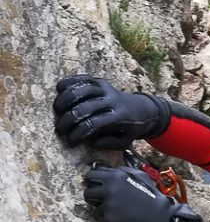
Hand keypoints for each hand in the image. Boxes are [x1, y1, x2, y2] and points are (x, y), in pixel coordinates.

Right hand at [54, 74, 169, 148]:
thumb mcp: (124, 142)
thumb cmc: (129, 129)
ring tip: (56, 109)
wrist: (142, 110)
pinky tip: (59, 89)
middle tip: (59, 129)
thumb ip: (108, 143)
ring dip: (65, 99)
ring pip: (82, 90)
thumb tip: (90, 141)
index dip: (79, 134)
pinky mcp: (101, 81)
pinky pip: (83, 78)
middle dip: (68, 120)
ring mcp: (106, 88)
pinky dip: (69, 81)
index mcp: (119, 118)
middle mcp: (112, 101)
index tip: (70, 142)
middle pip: (85, 108)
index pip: (94, 125)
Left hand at [84, 165, 207, 221]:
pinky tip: (126, 220)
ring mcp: (108, 208)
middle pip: (88, 193)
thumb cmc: (151, 196)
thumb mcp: (139, 175)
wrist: (160, 217)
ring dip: (106, 210)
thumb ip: (121, 171)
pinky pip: (106, 221)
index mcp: (114, 178)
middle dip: (94, 196)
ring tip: (122, 211)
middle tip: (103, 200)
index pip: (91, 175)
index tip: (96, 185)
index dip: (93, 180)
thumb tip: (107, 169)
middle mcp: (108, 191)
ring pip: (98, 209)